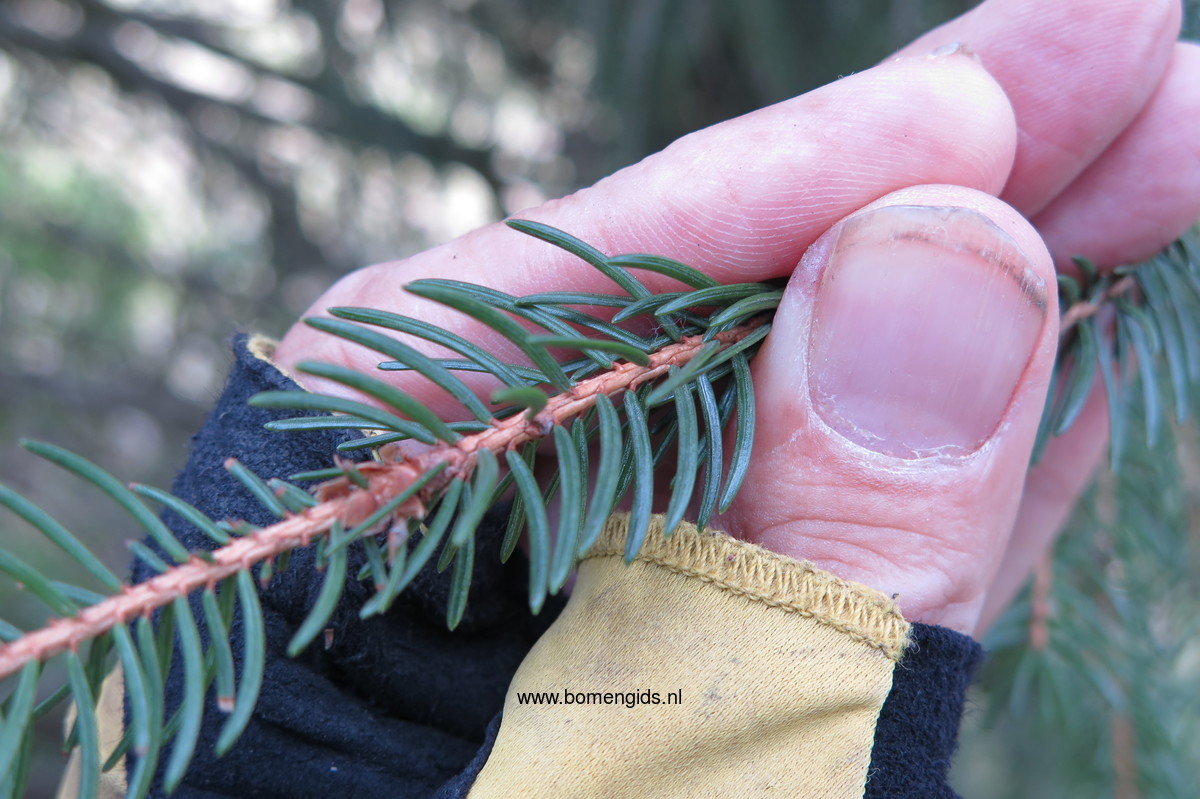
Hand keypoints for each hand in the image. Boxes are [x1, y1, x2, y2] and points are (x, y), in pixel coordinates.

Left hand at [273, 0, 1199, 635]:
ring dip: (980, 286)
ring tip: (1149, 155)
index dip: (767, 195)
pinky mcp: (705, 661)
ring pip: (790, 409)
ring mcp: (594, 607)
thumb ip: (811, 554)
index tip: (983, 100)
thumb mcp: (723, 778)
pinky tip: (1066, 331)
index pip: (532, 320)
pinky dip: (955, 445)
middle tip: (1121, 51)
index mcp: (351, 592)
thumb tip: (941, 257)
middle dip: (913, 190)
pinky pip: (831, 521)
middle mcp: (457, 572)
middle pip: (680, 327)